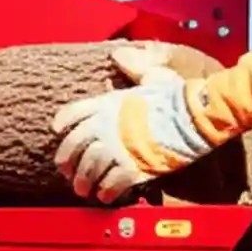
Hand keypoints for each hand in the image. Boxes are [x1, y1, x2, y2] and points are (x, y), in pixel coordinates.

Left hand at [51, 76, 212, 204]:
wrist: (195, 115)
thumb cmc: (177, 95)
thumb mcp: (153, 76)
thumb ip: (135, 68)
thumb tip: (120, 54)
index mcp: (108, 103)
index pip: (73, 112)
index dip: (62, 122)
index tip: (56, 131)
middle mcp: (105, 126)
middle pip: (73, 146)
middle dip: (67, 161)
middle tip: (67, 172)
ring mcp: (117, 148)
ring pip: (88, 169)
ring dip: (84, 181)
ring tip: (84, 190)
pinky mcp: (132, 167)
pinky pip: (111, 184)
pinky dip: (106, 192)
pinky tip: (105, 197)